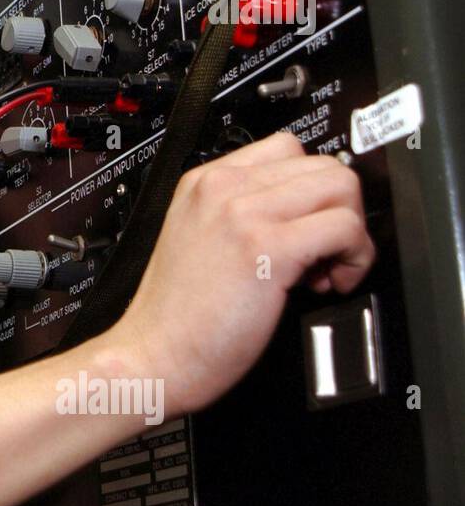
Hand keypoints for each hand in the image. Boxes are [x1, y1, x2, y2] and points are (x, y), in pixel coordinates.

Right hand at [115, 131, 376, 416]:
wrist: (152, 355)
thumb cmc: (175, 316)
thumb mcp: (196, 239)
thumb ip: (239, 215)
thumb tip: (302, 215)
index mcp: (203, 183)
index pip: (288, 149)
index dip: (310, 191)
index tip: (307, 226)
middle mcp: (222, 188)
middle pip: (322, 164)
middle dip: (338, 209)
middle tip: (322, 254)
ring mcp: (243, 213)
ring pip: (341, 186)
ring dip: (350, 231)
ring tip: (325, 269)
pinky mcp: (266, 247)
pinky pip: (345, 227)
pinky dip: (354, 257)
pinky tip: (327, 283)